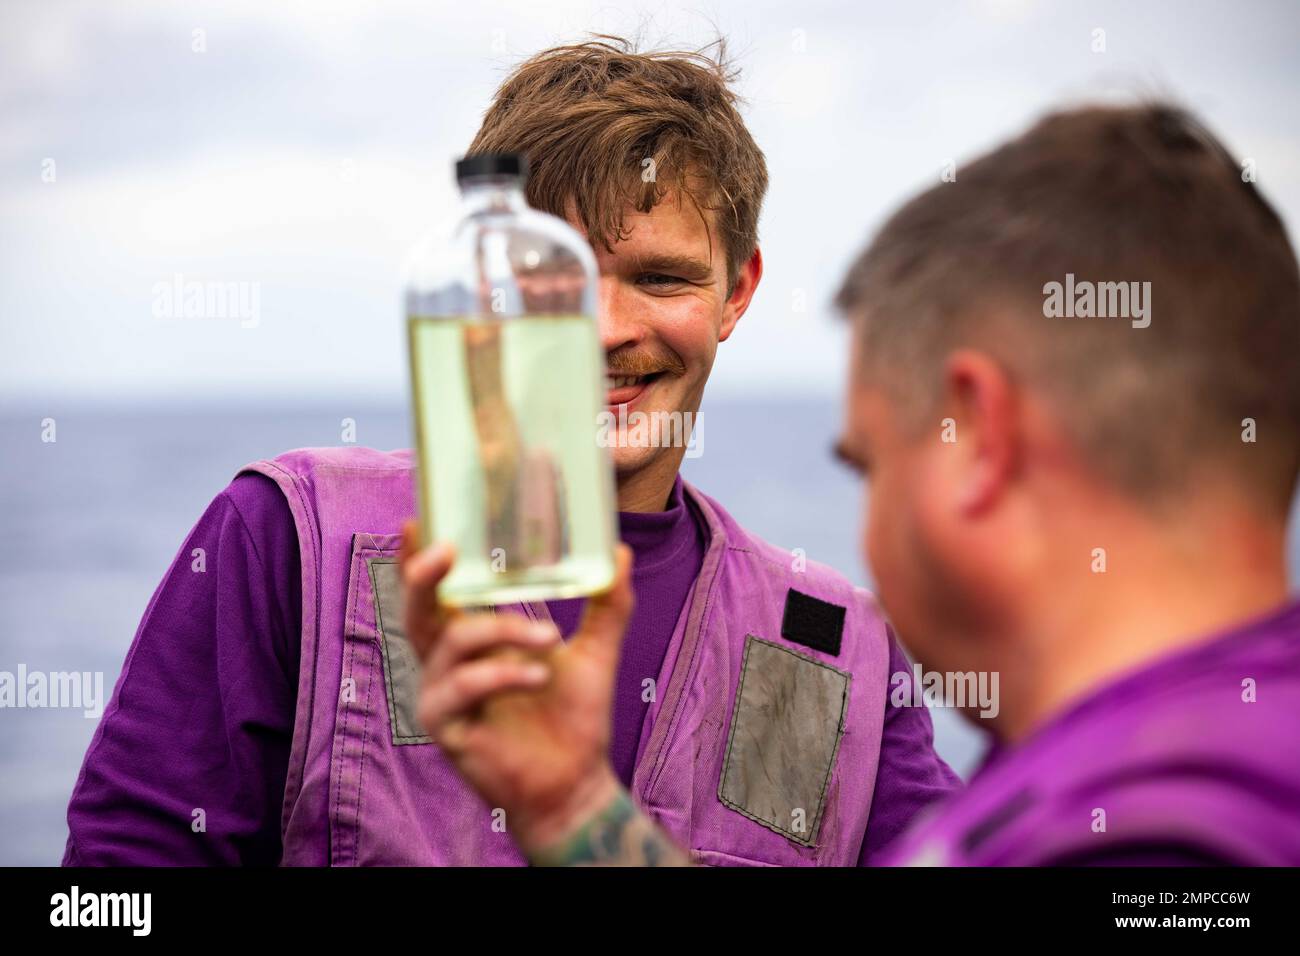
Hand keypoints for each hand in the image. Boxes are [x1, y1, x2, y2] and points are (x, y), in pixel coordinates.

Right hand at [400, 523, 633, 854]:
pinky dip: (501, 675)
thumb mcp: (596, 649)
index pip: (435, 593)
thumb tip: (620, 552)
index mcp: (472, 640)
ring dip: (502, 630)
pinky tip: (538, 677)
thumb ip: (607, 602)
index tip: (414, 522)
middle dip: (424, 576)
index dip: (417, 560)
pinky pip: (462, 689)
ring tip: (551, 637)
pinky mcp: (445, 728)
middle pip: (416, 611)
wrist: (578, 782)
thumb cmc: (574, 717)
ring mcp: (441, 695)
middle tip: (448, 550)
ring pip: (451, 643)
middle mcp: (447, 663)